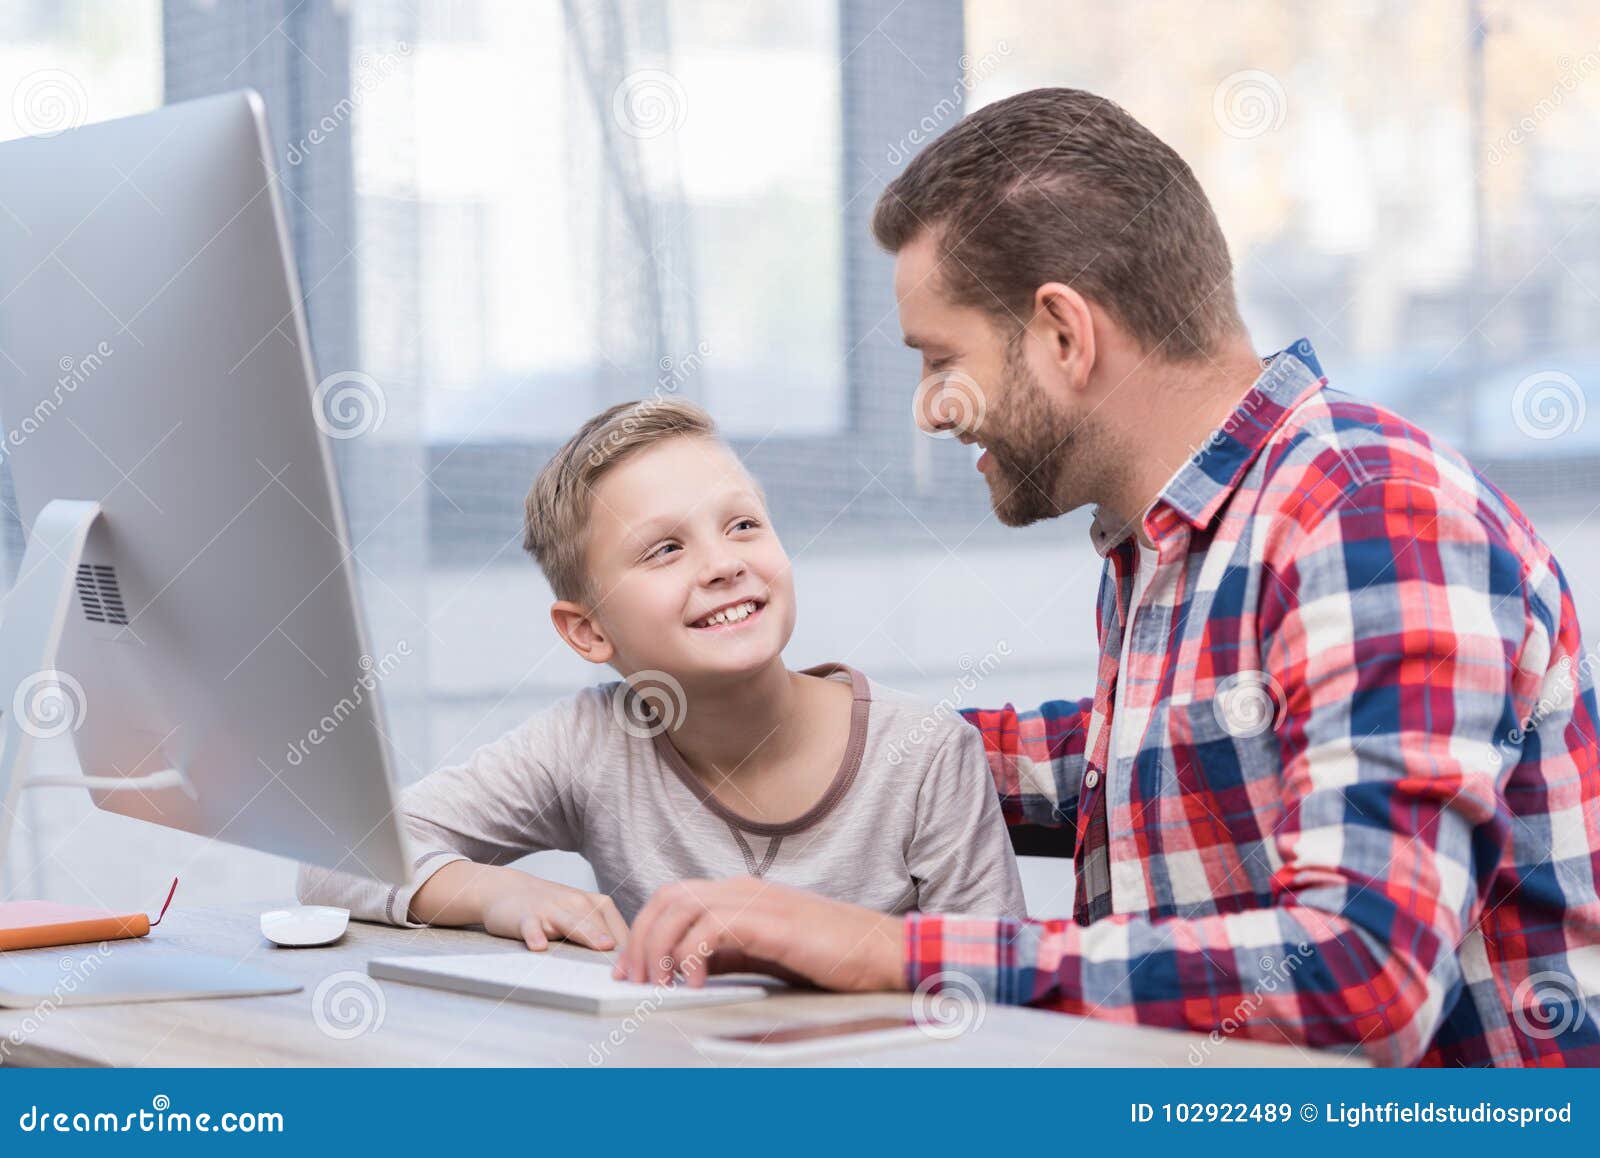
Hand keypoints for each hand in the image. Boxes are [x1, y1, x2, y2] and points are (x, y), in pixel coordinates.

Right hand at [412, 861, 628, 951]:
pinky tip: (539, 946)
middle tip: (637, 967)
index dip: (636, 952)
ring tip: (601, 945)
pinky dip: (535, 935)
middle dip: (619, 948)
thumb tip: (635, 966)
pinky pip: (532, 926)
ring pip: (572, 922)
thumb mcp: (580, 917)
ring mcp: (551, 909)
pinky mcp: (526, 916)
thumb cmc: (550, 909)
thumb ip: (604, 936)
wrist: (506, 890)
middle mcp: (578, 904)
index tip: (651, 973)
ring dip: (587, 933)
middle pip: (603, 926)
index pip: (622, 931)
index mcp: (597, 905)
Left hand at [612, 876, 906, 992]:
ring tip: (657, 984)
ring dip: (658, 948)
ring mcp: (757, 901)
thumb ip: (728, 955)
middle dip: (640, 939)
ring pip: (681, 908)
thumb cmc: (833, 955)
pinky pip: (712, 928)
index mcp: (740, 894)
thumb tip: (689, 969)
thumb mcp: (767, 956)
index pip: (673, 898)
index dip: (643, 932)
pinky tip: (694, 983)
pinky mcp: (771, 921)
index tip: (630, 969)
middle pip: (667, 898)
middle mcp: (743, 889)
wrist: (882, 951)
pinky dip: (692, 955)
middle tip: (633, 980)